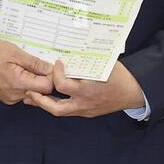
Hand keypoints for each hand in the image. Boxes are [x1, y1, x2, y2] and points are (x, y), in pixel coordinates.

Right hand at [0, 40, 53, 104]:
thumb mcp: (14, 52)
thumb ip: (34, 62)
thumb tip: (51, 68)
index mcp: (19, 83)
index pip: (47, 87)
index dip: (52, 76)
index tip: (49, 64)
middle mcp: (15, 95)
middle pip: (41, 92)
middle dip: (44, 78)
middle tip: (40, 64)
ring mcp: (10, 98)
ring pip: (32, 93)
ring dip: (34, 81)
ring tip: (28, 67)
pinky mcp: (6, 98)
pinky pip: (23, 94)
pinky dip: (26, 84)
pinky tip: (21, 73)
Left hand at [23, 60, 145, 117]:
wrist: (133, 93)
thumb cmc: (120, 75)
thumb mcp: (104, 64)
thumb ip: (86, 61)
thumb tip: (70, 50)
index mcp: (88, 89)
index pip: (63, 85)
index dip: (56, 74)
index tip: (57, 64)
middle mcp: (84, 103)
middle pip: (56, 108)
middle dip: (40, 101)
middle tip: (29, 91)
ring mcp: (85, 110)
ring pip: (60, 112)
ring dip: (45, 105)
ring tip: (32, 97)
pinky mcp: (87, 113)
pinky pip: (68, 110)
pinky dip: (57, 104)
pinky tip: (49, 98)